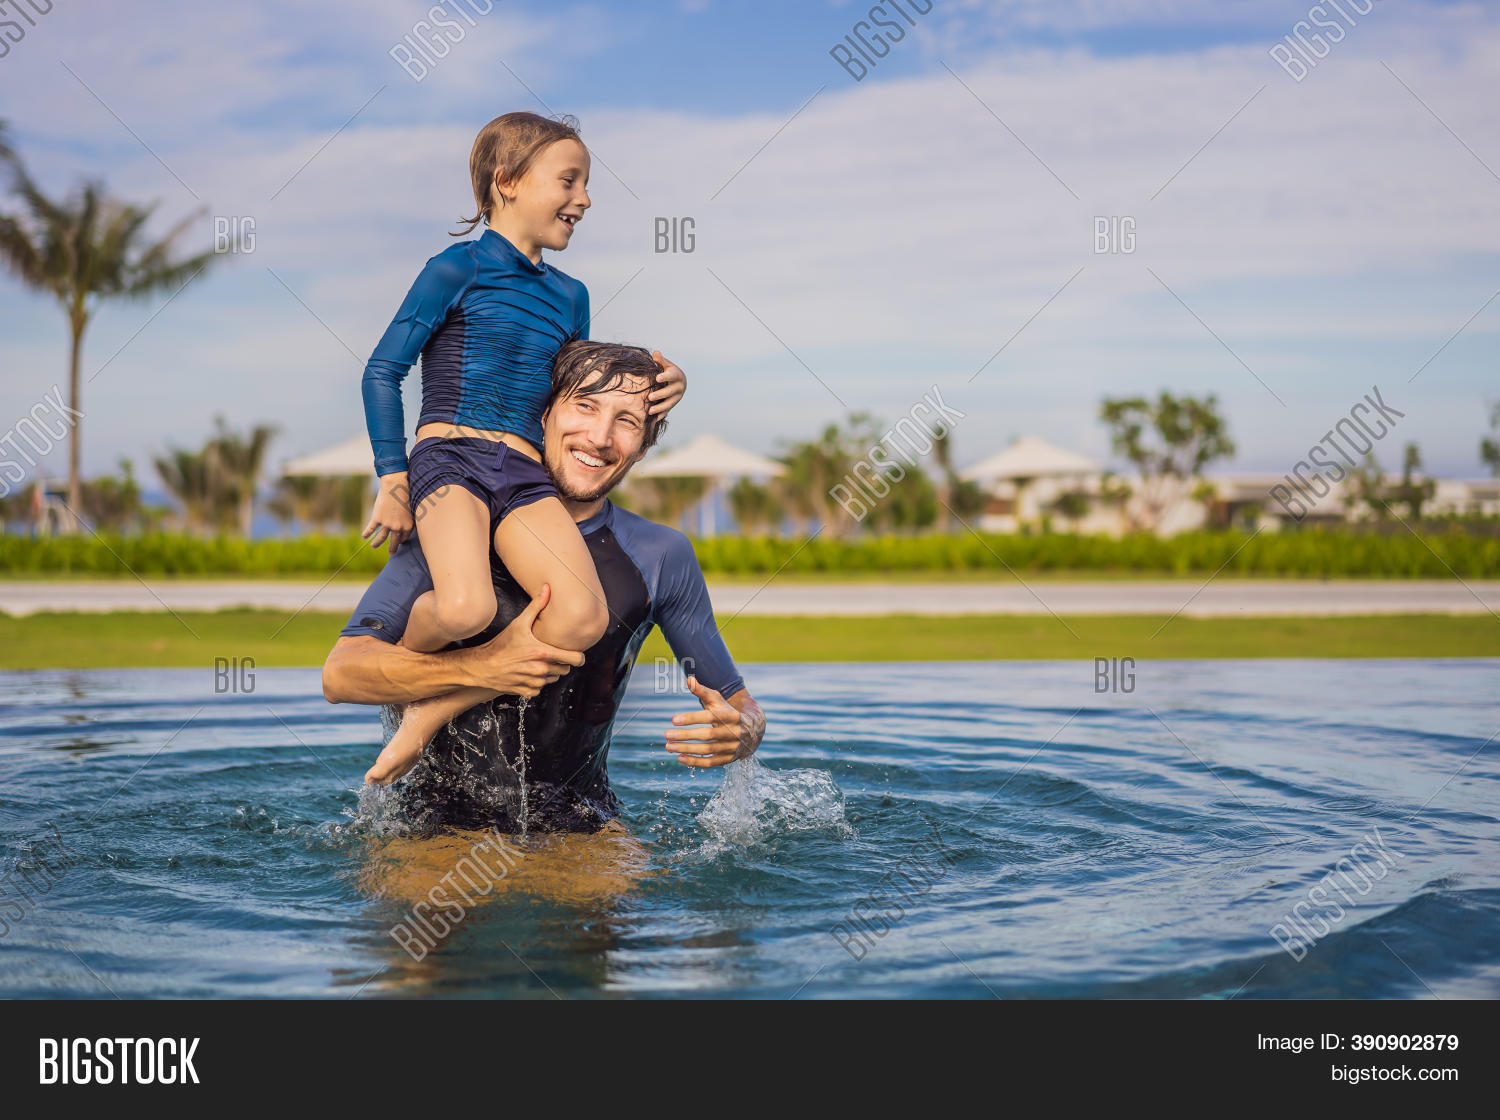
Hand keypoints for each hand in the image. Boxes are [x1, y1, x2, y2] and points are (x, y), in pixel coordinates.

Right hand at [363, 472, 413, 552]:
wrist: (396, 486)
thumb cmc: (406, 493)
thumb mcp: (412, 508)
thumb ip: (410, 517)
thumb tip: (409, 520)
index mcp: (408, 525)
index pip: (404, 537)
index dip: (401, 540)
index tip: (399, 541)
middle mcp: (398, 527)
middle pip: (394, 541)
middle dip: (392, 548)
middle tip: (392, 552)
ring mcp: (387, 524)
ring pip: (381, 538)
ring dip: (377, 543)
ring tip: (374, 546)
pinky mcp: (377, 518)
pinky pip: (371, 529)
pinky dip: (367, 533)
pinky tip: (364, 536)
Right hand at [464, 585, 585, 696]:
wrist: (482, 666)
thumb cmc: (501, 645)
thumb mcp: (519, 623)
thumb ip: (536, 606)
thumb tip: (547, 589)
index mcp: (543, 653)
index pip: (575, 659)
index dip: (578, 656)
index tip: (576, 654)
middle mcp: (541, 669)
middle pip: (566, 669)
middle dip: (561, 662)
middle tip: (550, 654)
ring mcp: (535, 682)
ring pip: (554, 678)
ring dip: (550, 672)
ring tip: (537, 662)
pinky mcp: (528, 691)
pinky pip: (541, 688)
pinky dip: (538, 682)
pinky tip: (528, 672)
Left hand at [648, 350, 685, 415]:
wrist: (679, 382)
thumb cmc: (669, 371)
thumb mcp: (666, 364)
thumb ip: (660, 360)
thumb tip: (656, 353)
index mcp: (677, 376)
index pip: (672, 376)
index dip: (665, 377)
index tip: (657, 378)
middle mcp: (679, 387)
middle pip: (670, 392)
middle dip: (660, 395)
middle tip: (650, 397)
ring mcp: (677, 397)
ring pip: (669, 403)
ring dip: (660, 408)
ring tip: (650, 411)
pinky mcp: (673, 404)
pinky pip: (667, 410)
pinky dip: (661, 415)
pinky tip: (654, 419)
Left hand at [664, 676, 759, 767]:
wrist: (751, 730)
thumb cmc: (727, 712)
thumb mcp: (718, 700)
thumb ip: (702, 691)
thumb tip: (689, 680)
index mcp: (732, 715)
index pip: (710, 716)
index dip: (692, 718)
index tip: (673, 719)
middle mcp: (735, 732)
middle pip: (708, 735)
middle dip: (686, 735)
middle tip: (666, 734)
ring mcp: (733, 747)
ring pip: (708, 750)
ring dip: (686, 749)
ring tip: (668, 746)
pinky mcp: (729, 759)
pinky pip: (711, 763)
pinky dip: (695, 762)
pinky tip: (680, 758)